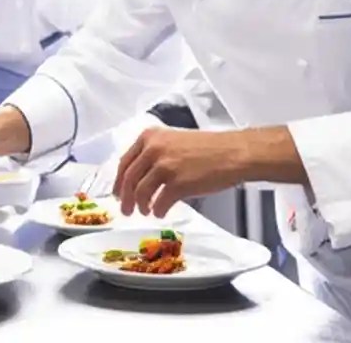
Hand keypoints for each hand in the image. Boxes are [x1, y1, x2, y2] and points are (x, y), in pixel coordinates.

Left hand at [113, 128, 248, 218]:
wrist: (234, 152)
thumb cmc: (209, 148)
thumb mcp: (174, 141)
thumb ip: (154, 153)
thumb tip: (138, 177)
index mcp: (150, 137)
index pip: (124, 162)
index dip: (118, 181)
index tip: (117, 193)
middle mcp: (153, 149)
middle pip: (128, 179)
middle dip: (125, 198)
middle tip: (126, 210)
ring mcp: (164, 166)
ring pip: (140, 192)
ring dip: (141, 206)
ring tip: (146, 211)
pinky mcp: (177, 183)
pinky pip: (159, 203)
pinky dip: (157, 211)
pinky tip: (161, 212)